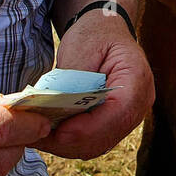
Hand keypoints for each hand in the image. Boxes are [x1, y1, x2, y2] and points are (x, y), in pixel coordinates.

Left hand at [33, 9, 154, 160]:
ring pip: (98, 145)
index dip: (87, 129)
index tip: (56, 131)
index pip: (117, 114)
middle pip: (106, 136)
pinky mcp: (115, 123)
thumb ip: (72, 80)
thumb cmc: (95, 34)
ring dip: (66, 145)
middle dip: (69, 141)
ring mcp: (129, 116)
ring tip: (37, 133)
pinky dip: (70, 142)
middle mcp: (140, 103)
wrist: (105, 30)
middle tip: (35, 134)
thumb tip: (53, 110)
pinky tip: (49, 132)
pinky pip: (94, 142)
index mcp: (137, 79)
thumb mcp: (82, 47)